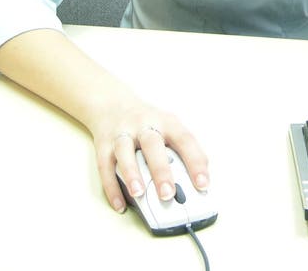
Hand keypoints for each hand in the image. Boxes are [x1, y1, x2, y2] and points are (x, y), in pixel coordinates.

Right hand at [90, 99, 209, 212]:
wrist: (113, 104)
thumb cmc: (148, 123)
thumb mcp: (168, 128)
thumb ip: (180, 151)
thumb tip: (195, 183)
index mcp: (167, 122)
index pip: (185, 140)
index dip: (195, 161)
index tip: (203, 184)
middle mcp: (144, 125)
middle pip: (153, 145)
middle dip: (161, 170)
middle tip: (168, 194)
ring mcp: (122, 133)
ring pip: (125, 152)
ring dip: (132, 173)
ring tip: (139, 194)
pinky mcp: (103, 144)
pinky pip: (105, 166)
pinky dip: (112, 187)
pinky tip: (120, 204)